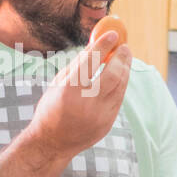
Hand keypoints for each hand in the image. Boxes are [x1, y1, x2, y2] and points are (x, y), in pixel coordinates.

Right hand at [26, 28, 131, 159]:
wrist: (52, 142)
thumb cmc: (52, 108)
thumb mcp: (58, 84)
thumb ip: (78, 66)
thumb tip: (95, 45)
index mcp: (69, 90)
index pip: (91, 61)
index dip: (104, 45)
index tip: (113, 34)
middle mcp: (86, 103)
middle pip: (113, 74)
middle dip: (121, 58)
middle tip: (124, 46)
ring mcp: (99, 115)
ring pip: (120, 86)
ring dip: (125, 70)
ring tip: (125, 58)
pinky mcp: (107, 123)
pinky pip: (119, 99)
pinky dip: (121, 85)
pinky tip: (121, 75)